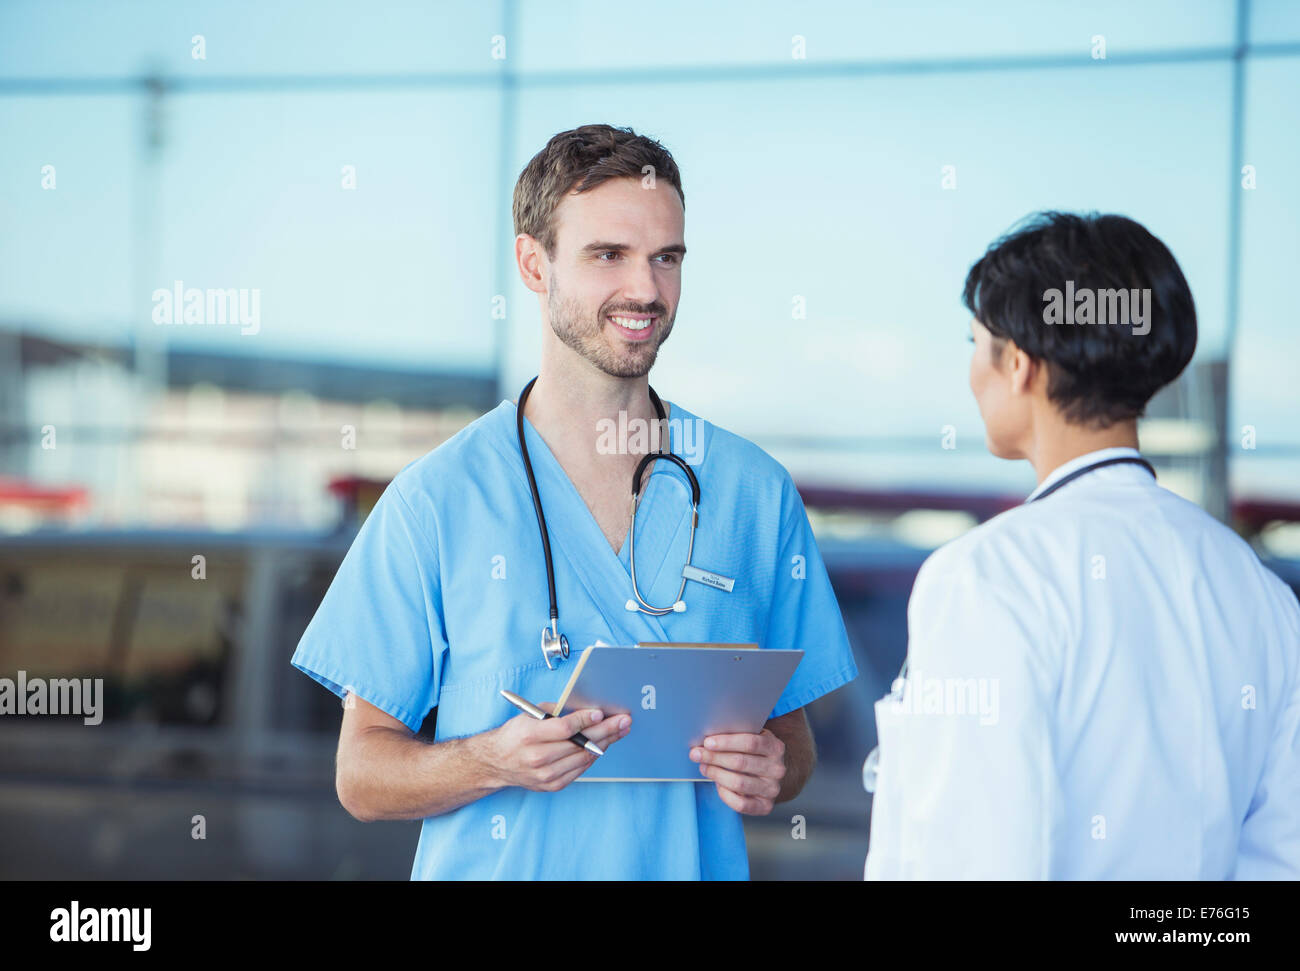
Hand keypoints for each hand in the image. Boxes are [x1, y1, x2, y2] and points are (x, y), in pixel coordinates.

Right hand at [485, 704, 630, 792]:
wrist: (496, 763)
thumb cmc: (515, 734)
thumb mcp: (530, 715)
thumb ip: (556, 711)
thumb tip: (586, 709)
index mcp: (529, 735)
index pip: (565, 728)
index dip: (585, 720)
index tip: (601, 713)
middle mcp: (537, 757)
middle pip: (579, 744)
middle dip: (606, 731)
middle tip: (623, 721)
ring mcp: (545, 775)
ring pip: (583, 758)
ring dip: (605, 744)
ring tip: (619, 731)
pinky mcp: (552, 785)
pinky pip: (580, 769)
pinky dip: (593, 756)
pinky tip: (603, 745)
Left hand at [691, 728, 785, 814]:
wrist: (770, 774)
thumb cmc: (753, 753)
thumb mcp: (751, 738)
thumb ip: (736, 735)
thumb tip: (707, 739)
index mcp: (775, 747)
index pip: (750, 743)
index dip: (727, 742)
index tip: (707, 742)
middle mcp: (777, 769)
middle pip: (741, 762)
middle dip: (715, 758)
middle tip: (697, 754)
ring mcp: (772, 789)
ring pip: (739, 783)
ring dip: (716, 774)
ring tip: (704, 767)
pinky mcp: (765, 806)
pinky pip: (741, 804)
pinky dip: (725, 794)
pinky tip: (717, 784)